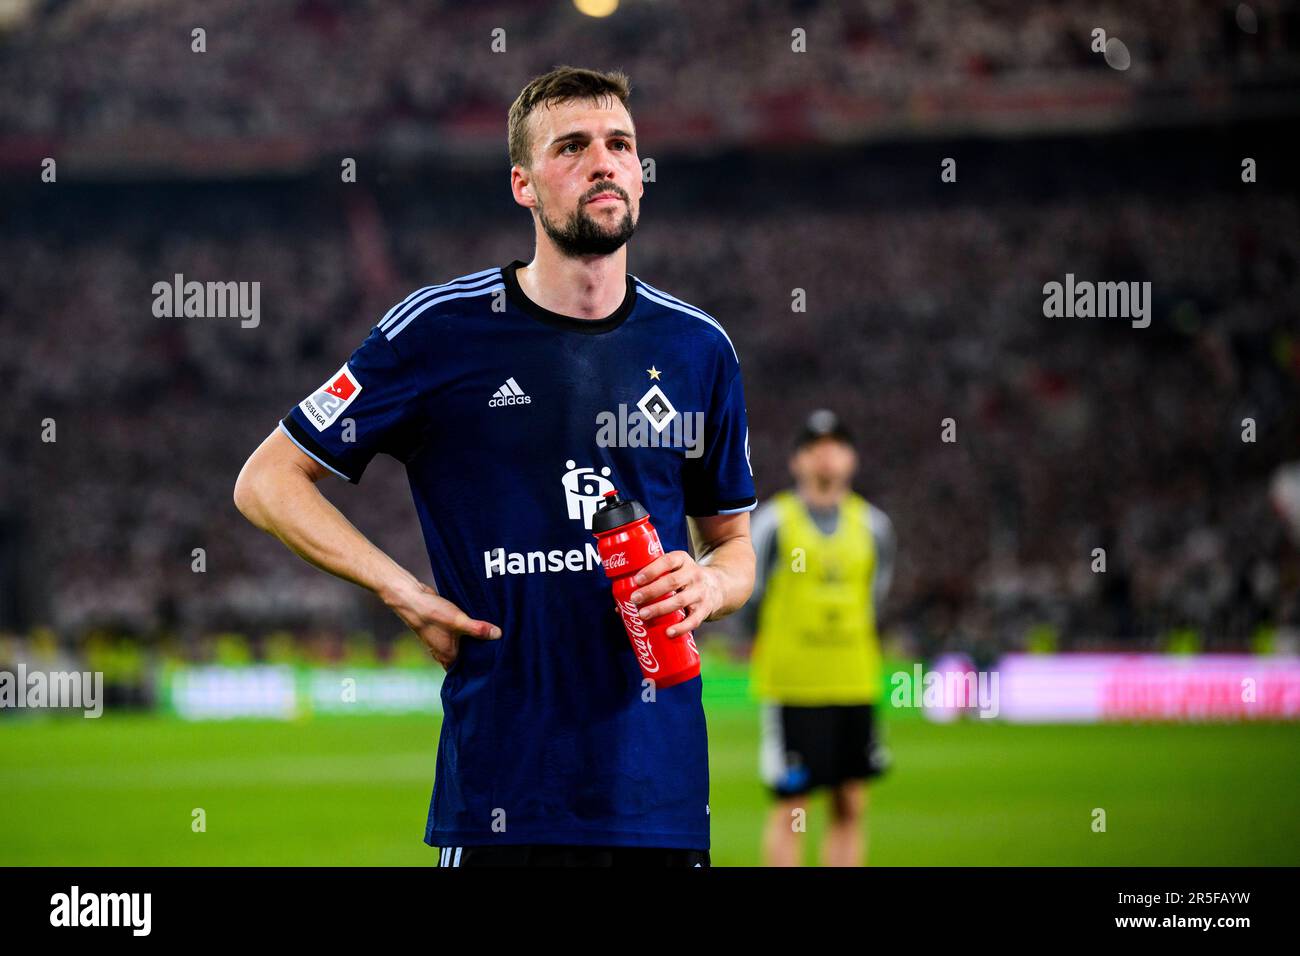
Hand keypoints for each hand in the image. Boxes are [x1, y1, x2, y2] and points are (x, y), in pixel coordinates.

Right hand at [383, 580, 500, 670]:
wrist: (412, 599)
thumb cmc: (432, 614)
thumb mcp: (459, 621)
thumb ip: (478, 629)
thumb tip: (499, 635)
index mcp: (448, 656)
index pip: (465, 671)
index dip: (479, 669)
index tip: (494, 665)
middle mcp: (443, 651)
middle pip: (465, 658)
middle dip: (478, 654)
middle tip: (497, 649)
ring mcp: (440, 640)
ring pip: (461, 645)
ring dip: (472, 642)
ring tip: (490, 638)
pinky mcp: (441, 629)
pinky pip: (457, 635)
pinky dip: (465, 633)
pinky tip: (476, 625)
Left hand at [628, 550, 723, 637]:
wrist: (719, 586)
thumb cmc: (684, 579)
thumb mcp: (674, 570)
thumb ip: (651, 583)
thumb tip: (620, 605)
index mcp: (682, 560)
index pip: (668, 561)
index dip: (652, 570)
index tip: (637, 579)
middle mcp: (693, 575)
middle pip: (672, 582)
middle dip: (652, 591)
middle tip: (635, 599)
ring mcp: (700, 592)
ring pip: (680, 601)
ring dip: (660, 608)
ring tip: (643, 615)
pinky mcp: (705, 610)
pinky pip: (693, 620)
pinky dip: (680, 627)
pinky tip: (668, 632)